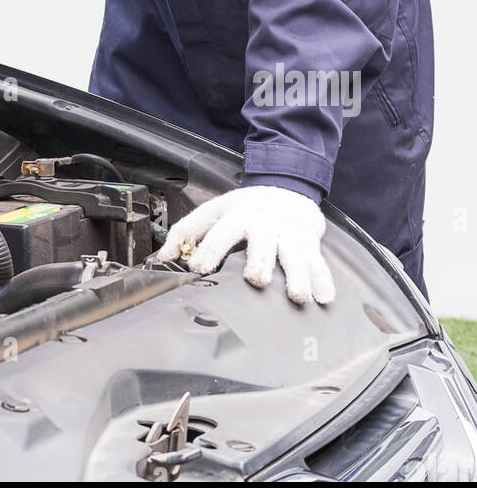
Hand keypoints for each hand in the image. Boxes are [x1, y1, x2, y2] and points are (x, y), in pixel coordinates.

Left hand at [157, 185, 335, 304]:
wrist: (286, 189)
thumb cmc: (245, 208)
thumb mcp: (213, 212)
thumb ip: (187, 233)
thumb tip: (162, 257)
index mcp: (237, 216)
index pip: (221, 232)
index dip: (209, 249)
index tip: (199, 269)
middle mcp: (264, 224)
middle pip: (262, 242)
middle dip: (259, 261)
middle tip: (256, 280)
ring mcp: (289, 233)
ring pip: (294, 255)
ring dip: (297, 275)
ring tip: (297, 296)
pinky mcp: (310, 243)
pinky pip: (318, 262)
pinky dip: (323, 280)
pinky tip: (324, 298)